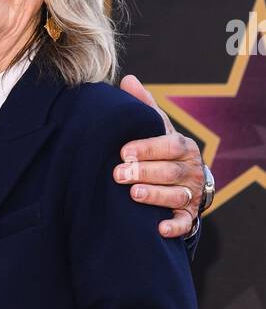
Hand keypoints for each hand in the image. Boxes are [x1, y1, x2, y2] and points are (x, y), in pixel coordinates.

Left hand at [115, 75, 203, 236]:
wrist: (184, 182)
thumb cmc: (162, 151)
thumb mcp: (156, 129)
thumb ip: (143, 107)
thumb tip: (128, 80)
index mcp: (183, 147)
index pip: (170, 145)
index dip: (148, 147)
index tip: (123, 151)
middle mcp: (191, 170)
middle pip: (170, 172)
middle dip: (145, 172)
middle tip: (118, 174)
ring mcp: (190, 194)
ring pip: (176, 196)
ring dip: (155, 195)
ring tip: (133, 194)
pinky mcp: (188, 216)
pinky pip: (184, 223)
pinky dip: (174, 227)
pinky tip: (158, 228)